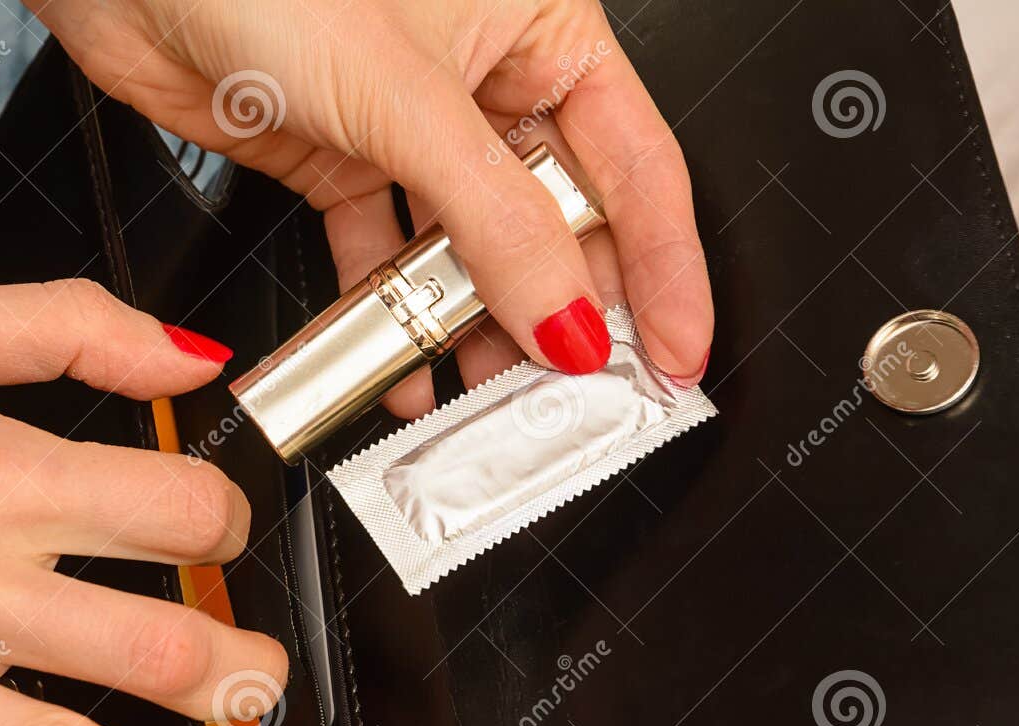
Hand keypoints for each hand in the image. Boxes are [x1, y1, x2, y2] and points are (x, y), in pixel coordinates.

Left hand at [33, 0, 713, 414]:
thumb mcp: (410, 99)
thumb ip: (495, 222)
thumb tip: (567, 314)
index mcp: (540, 29)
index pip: (634, 166)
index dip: (662, 268)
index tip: (676, 351)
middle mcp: (485, 78)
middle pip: (555, 219)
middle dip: (566, 312)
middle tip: (580, 393)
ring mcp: (411, 125)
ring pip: (470, 250)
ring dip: (475, 330)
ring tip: (490, 396)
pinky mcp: (343, 160)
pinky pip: (387, 258)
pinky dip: (391, 319)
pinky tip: (403, 371)